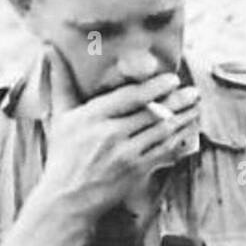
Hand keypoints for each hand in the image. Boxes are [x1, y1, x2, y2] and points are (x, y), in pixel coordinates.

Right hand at [37, 49, 200, 218]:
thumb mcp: (59, 115)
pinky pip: (164, 152)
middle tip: (194, 92)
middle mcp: (111, 135)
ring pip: (162, 133)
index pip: (130, 97)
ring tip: (196, 108)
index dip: (155, 87)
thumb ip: (60, 81)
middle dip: (177, 102)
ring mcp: (126, 155)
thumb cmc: (63, 154)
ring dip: (183, 120)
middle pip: (152, 114)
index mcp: (92, 117)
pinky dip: (179, 140)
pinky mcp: (137, 171)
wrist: (69, 196)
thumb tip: (49, 49)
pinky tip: (189, 131)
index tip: (172, 79)